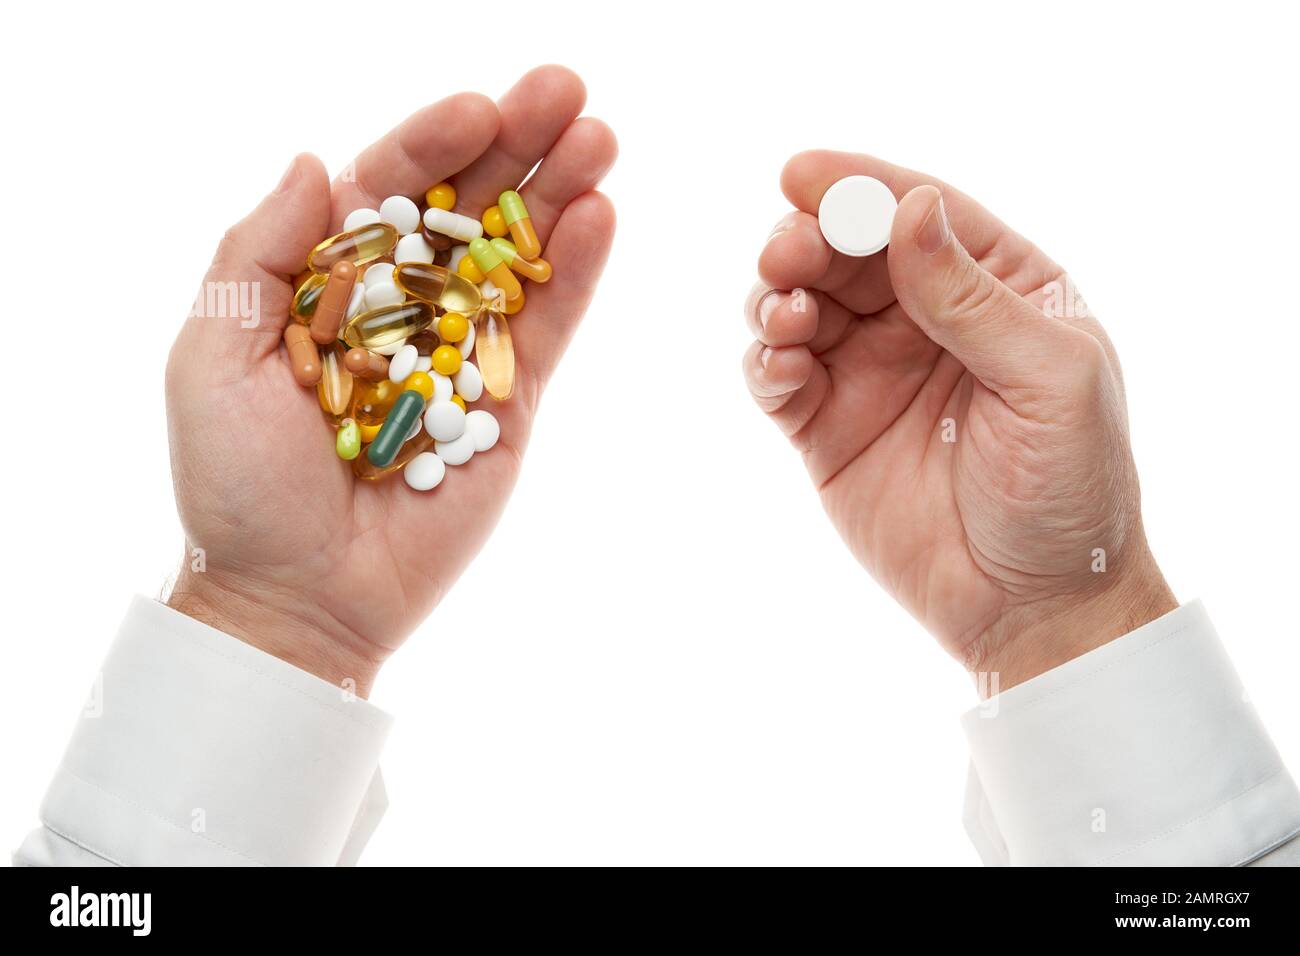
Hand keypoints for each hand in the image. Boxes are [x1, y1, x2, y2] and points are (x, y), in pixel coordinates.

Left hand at [166, 67, 616, 694]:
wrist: (298, 596)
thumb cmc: (238, 483)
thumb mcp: (214, 357)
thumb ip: (259, 255)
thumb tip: (311, 159)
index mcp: (329, 283)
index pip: (388, 190)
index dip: (433, 142)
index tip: (481, 106)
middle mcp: (402, 306)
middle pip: (467, 210)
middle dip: (519, 146)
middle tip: (569, 90)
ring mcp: (461, 353)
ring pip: (518, 258)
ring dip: (562, 195)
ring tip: (602, 137)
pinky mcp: (508, 403)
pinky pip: (546, 330)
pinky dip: (575, 276)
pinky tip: (601, 217)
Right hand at [744, 151, 1174, 690]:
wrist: (1033, 607)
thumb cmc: (1070, 488)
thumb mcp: (1047, 381)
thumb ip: (974, 298)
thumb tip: (911, 209)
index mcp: (996, 288)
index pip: (919, 214)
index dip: (859, 186)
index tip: (801, 173)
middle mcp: (925, 319)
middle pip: (845, 251)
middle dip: (805, 240)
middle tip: (784, 255)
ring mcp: (870, 372)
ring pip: (800, 305)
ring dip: (776, 297)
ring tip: (784, 318)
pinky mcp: (826, 428)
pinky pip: (779, 377)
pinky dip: (765, 362)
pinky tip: (779, 368)